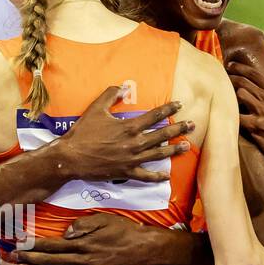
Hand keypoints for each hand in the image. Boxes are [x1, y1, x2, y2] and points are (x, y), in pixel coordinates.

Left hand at [15, 213, 150, 264]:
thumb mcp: (104, 219)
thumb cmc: (123, 231)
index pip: (51, 245)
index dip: (33, 245)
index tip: (19, 243)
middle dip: (29, 258)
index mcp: (82, 244)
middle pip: (49, 261)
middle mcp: (82, 260)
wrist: (143, 250)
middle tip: (12, 257)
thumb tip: (65, 233)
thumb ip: (83, 225)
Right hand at [51, 85, 191, 182]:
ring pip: (158, 154)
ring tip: (186, 146)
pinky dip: (156, 177)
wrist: (71, 158)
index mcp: (129, 127)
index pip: (155, 116)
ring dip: (174, 150)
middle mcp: (135, 143)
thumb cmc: (83, 132)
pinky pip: (145, 176)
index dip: (168, 109)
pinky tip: (166, 177)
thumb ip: (111, 95)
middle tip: (192, 125)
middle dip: (178, 129)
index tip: (180, 104)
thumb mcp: (95, 108)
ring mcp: (132, 160)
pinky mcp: (126, 173)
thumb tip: (124, 86)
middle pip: (162, 135)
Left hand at [226, 56, 263, 167]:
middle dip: (231, 78)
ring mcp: (261, 112)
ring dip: (231, 96)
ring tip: (224, 97)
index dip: (240, 68)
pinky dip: (231, 115)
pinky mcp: (255, 126)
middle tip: (222, 78)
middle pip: (243, 82)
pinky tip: (226, 114)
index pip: (255, 74)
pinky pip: (237, 116)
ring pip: (239, 95)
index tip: (230, 65)